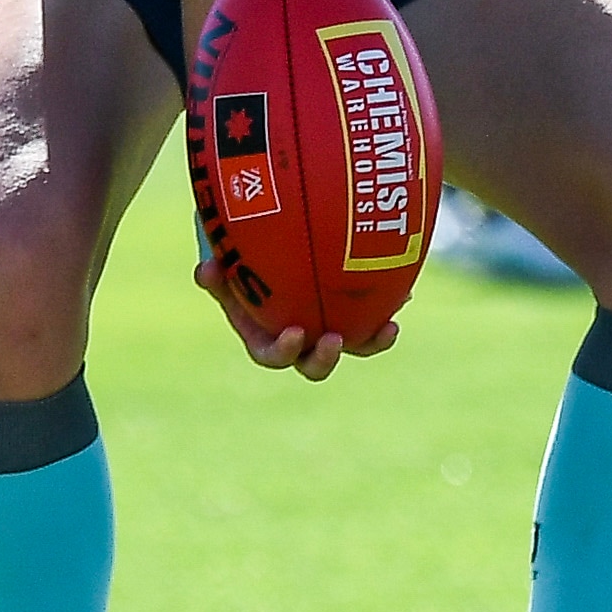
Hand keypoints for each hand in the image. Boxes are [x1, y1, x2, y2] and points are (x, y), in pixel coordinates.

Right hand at [194, 252, 398, 382]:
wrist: (280, 245)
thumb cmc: (244, 257)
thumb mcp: (225, 261)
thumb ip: (215, 268)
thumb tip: (206, 267)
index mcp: (264, 335)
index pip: (271, 355)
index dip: (283, 352)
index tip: (296, 334)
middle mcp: (299, 339)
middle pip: (312, 366)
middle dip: (323, 361)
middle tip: (334, 340)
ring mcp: (329, 329)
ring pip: (352, 348)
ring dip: (368, 344)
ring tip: (386, 328)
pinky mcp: (354, 317)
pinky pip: (373, 321)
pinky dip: (387, 312)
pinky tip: (405, 296)